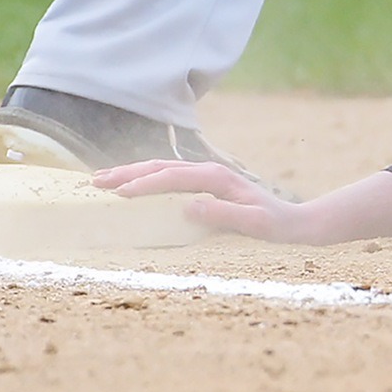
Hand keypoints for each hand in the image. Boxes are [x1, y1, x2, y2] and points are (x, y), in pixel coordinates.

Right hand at [96, 158, 310, 239]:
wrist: (295, 220)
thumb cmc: (275, 225)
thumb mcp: (254, 224)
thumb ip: (223, 215)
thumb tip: (189, 207)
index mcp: (216, 178)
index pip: (172, 177)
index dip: (145, 184)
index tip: (121, 193)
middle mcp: (209, 171)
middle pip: (160, 166)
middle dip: (127, 173)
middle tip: (96, 182)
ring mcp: (206, 175)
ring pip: (161, 169)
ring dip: (131, 173)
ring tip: (103, 180)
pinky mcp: (204, 184)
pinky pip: (168, 177)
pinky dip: (145, 179)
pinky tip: (131, 186)